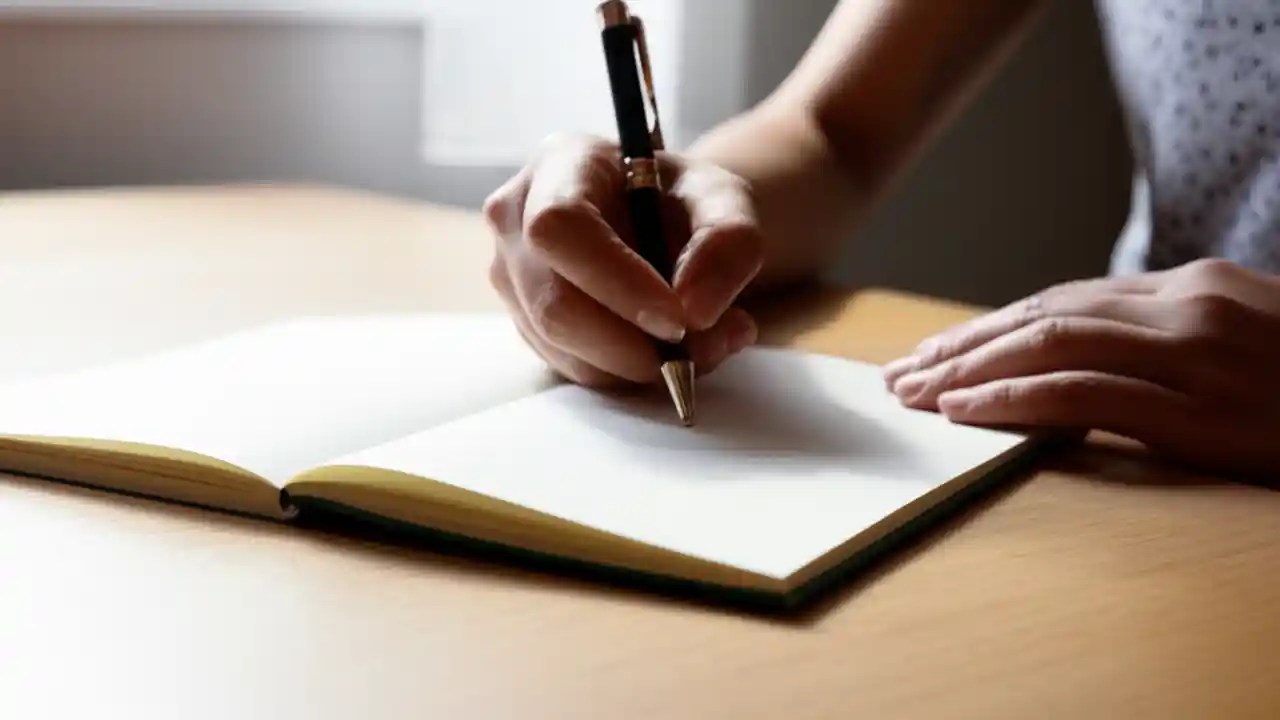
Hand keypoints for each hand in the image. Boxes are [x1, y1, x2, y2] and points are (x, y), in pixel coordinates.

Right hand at [484, 134, 762, 387]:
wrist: (661, 222)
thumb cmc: (684, 202)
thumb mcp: (726, 202)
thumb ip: (729, 242)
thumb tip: (695, 312)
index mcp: (560, 164)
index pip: (561, 227)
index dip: (616, 282)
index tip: (678, 320)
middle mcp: (516, 218)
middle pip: (554, 303)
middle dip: (631, 344)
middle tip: (702, 348)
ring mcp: (510, 274)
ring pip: (562, 346)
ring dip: (638, 363)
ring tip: (704, 344)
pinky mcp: (524, 321)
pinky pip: (571, 366)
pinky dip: (627, 373)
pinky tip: (666, 348)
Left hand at [883, 259, 1279, 476]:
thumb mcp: (1240, 342)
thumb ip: (1164, 340)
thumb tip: (1080, 358)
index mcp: (1190, 287)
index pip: (1061, 300)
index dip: (988, 327)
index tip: (934, 353)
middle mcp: (1184, 306)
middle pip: (1041, 314)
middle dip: (959, 345)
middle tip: (898, 376)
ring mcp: (1193, 353)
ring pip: (1050, 344)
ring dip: (968, 371)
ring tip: (912, 396)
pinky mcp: (1200, 408)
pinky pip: (1085, 395)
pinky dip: (1014, 400)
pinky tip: (965, 414)